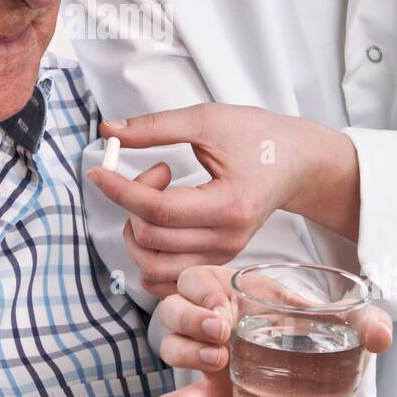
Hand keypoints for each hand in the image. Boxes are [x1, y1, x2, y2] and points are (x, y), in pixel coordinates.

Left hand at [86, 104, 360, 297]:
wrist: (299, 163)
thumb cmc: (260, 137)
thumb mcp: (208, 120)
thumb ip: (156, 127)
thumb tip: (108, 133)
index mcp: (229, 205)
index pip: (158, 210)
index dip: (120, 190)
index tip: (97, 170)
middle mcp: (228, 239)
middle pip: (152, 239)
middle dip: (132, 202)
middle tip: (154, 170)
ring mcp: (224, 255)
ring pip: (154, 266)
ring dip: (136, 230)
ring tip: (155, 196)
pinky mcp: (218, 260)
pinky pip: (169, 276)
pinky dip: (149, 253)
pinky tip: (157, 220)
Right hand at [125, 264, 392, 396]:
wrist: (318, 371)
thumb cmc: (319, 336)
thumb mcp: (340, 323)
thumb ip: (364, 324)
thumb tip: (381, 334)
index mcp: (234, 291)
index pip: (198, 278)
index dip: (203, 291)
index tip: (224, 309)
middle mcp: (211, 320)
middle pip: (175, 310)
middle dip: (193, 322)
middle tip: (221, 337)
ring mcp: (203, 356)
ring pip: (171, 347)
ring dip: (185, 356)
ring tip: (214, 367)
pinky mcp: (205, 393)